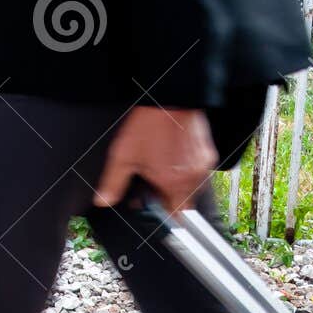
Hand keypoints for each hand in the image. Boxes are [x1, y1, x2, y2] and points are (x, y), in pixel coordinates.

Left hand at [94, 107, 216, 211]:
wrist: (170, 96)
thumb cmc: (150, 123)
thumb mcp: (124, 155)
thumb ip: (113, 182)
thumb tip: (104, 200)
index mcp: (175, 184)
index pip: (177, 216)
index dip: (163, 212)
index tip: (154, 204)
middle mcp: (194, 177)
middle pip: (184, 202)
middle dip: (169, 196)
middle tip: (154, 180)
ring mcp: (203, 165)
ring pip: (192, 186)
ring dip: (178, 182)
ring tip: (163, 165)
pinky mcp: (208, 152)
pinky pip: (198, 170)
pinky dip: (187, 168)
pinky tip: (173, 155)